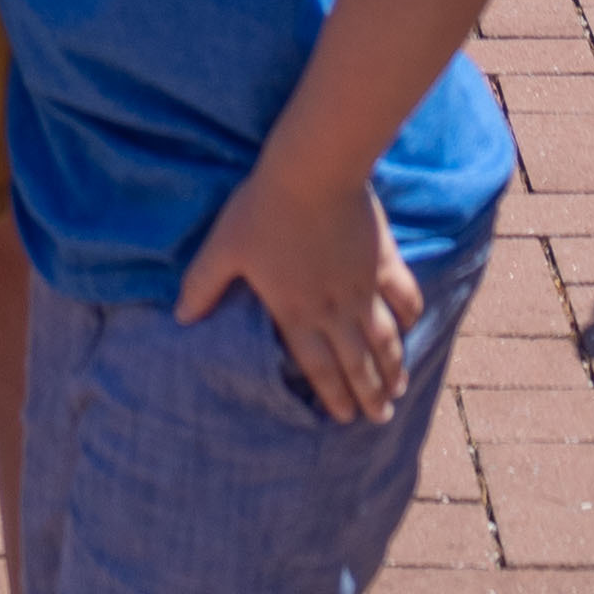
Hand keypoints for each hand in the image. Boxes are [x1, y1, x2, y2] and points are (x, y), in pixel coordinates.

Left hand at [177, 169, 420, 423]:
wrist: (312, 175)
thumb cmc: (261, 211)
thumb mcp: (222, 249)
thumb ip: (203, 286)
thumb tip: (181, 318)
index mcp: (296, 312)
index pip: (317, 367)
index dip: (331, 395)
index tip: (342, 418)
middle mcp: (336, 309)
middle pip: (357, 362)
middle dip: (369, 394)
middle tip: (379, 418)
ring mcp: (365, 288)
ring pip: (385, 339)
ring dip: (393, 367)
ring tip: (398, 389)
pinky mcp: (385, 261)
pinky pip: (404, 297)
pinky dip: (411, 317)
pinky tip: (413, 328)